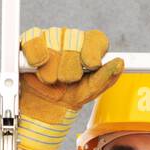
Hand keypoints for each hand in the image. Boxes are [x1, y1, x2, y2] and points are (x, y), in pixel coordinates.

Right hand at [0, 26, 124, 149]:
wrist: (42, 111)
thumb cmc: (67, 98)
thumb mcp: (87, 93)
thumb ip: (104, 78)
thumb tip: (119, 63)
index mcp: (88, 48)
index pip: (96, 39)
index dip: (93, 51)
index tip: (90, 65)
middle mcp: (70, 40)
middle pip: (76, 41)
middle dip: (71, 68)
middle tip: (66, 81)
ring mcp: (50, 38)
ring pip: (56, 43)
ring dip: (53, 69)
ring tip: (50, 80)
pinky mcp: (30, 42)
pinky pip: (35, 41)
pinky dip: (37, 56)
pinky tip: (38, 67)